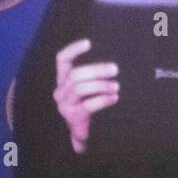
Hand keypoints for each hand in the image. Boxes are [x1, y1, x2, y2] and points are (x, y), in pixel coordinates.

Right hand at [53, 39, 118, 154]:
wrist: (88, 134)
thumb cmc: (92, 104)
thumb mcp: (91, 87)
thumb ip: (95, 74)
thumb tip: (114, 60)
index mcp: (64, 79)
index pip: (62, 60)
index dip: (73, 50)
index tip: (89, 43)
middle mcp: (61, 91)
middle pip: (75, 74)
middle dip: (97, 70)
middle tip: (115, 69)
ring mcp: (65, 105)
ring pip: (80, 89)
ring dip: (101, 85)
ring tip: (116, 86)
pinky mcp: (73, 118)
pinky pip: (87, 106)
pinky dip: (102, 100)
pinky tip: (115, 98)